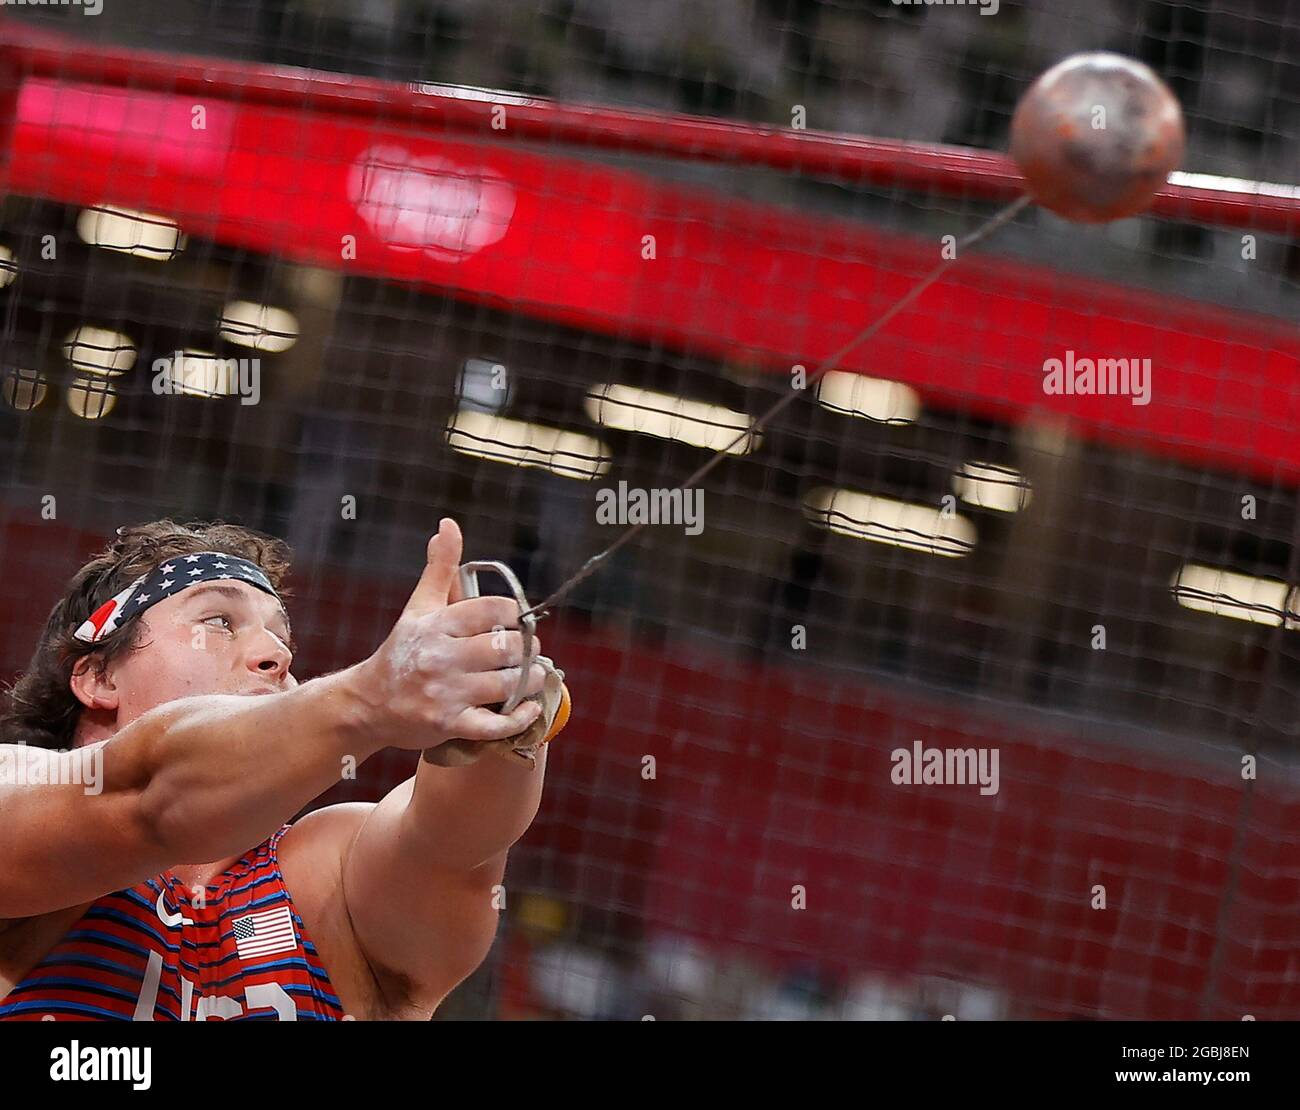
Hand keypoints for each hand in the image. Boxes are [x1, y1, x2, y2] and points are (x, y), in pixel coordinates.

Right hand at [350, 519, 545, 749]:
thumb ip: (439, 568)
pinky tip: (528, 707)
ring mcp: (444, 693)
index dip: (514, 614)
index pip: (492, 610)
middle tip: (529, 650)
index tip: (518, 621)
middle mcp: (440, 657)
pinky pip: (495, 724)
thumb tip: (449, 526)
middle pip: (505, 648)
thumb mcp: (419, 607)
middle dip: (526, 648)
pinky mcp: (448, 724)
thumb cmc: (402, 652)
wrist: (367, 703)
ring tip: (532, 675)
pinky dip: (520, 717)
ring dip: (530, 680)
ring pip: (506, 684)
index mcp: (436, 624)